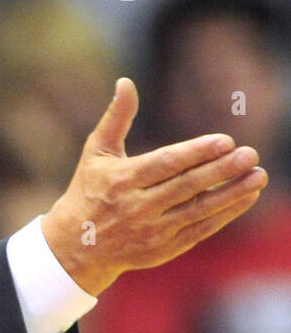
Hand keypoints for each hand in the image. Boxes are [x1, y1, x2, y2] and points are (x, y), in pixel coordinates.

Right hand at [41, 77, 267, 295]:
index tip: (226, 141)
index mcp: (122, 181)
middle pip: (186, 187)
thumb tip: (125, 82)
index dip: (197, 153)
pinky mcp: (161, 250)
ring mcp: (150, 232)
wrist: (75, 248)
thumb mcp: (96, 153)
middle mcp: (137, 208)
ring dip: (231, 194)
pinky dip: (223, 215)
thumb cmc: (88, 191)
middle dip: (221, 171)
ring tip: (258, 177)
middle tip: (251, 155)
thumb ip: (116, 118)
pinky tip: (245, 198)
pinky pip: (198, 231)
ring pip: (197, 210)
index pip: (166, 165)